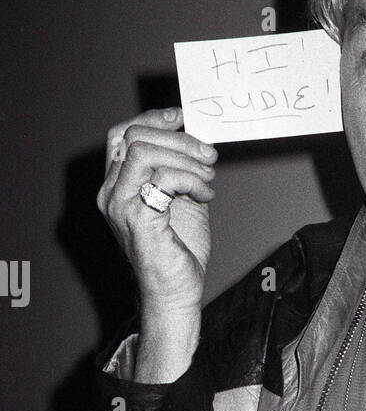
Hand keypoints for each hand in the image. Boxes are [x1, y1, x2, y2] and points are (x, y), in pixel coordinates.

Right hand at [97, 107, 215, 316]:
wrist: (176, 292)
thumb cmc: (179, 250)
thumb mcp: (181, 198)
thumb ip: (180, 169)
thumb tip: (197, 140)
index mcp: (117, 185)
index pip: (122, 134)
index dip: (152, 119)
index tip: (182, 118)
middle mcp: (111, 192)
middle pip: (135, 137)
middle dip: (178, 139)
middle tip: (208, 154)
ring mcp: (120, 205)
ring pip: (145, 151)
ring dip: (186, 158)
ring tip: (208, 178)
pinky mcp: (138, 218)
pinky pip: (164, 179)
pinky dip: (192, 181)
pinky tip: (206, 196)